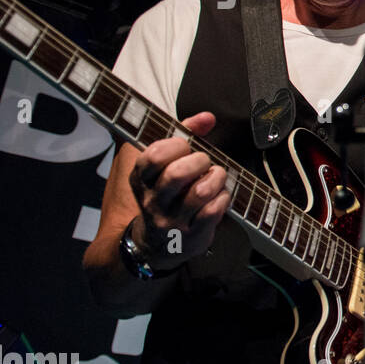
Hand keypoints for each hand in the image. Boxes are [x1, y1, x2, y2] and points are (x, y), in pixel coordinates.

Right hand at [127, 111, 228, 267]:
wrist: (154, 246)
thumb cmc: (165, 196)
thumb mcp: (164, 166)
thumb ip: (185, 136)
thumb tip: (207, 117)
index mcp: (141, 180)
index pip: (153, 156)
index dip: (175, 145)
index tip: (185, 146)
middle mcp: (153, 201)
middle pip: (176, 174)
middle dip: (199, 161)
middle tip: (205, 161)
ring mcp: (172, 220)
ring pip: (199, 192)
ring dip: (215, 178)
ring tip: (217, 175)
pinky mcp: (192, 235)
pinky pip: (213, 211)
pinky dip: (223, 198)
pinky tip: (221, 195)